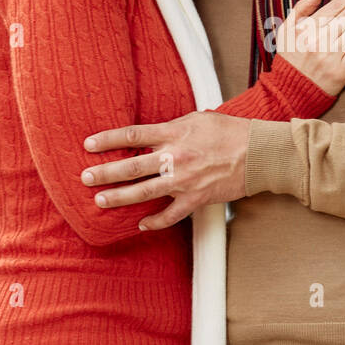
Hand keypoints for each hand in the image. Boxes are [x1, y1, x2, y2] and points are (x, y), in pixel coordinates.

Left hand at [80, 111, 249, 229]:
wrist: (259, 153)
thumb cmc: (232, 132)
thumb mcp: (199, 118)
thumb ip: (173, 126)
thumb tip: (154, 133)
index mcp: (174, 133)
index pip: (132, 135)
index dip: (108, 139)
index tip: (88, 144)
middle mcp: (174, 157)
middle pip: (131, 166)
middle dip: (104, 173)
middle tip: (85, 177)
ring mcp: (184, 181)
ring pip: (143, 193)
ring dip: (119, 197)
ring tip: (100, 200)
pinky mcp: (196, 199)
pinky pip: (170, 215)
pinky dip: (155, 222)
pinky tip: (142, 225)